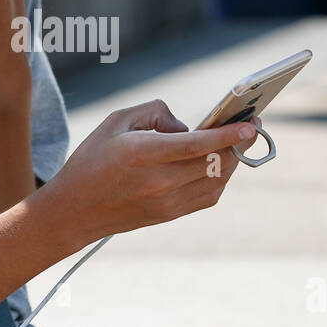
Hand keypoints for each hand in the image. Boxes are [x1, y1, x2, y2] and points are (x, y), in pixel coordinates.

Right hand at [43, 98, 258, 247]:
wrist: (74, 210)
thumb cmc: (92, 160)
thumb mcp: (116, 121)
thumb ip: (155, 112)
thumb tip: (186, 126)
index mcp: (143, 154)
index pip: (196, 145)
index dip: (228, 135)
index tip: (250, 125)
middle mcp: (159, 182)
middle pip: (214, 162)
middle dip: (239, 144)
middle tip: (252, 126)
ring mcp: (167, 202)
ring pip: (217, 181)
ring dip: (232, 160)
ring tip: (237, 142)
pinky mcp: (171, 214)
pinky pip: (208, 196)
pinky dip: (220, 177)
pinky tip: (218, 162)